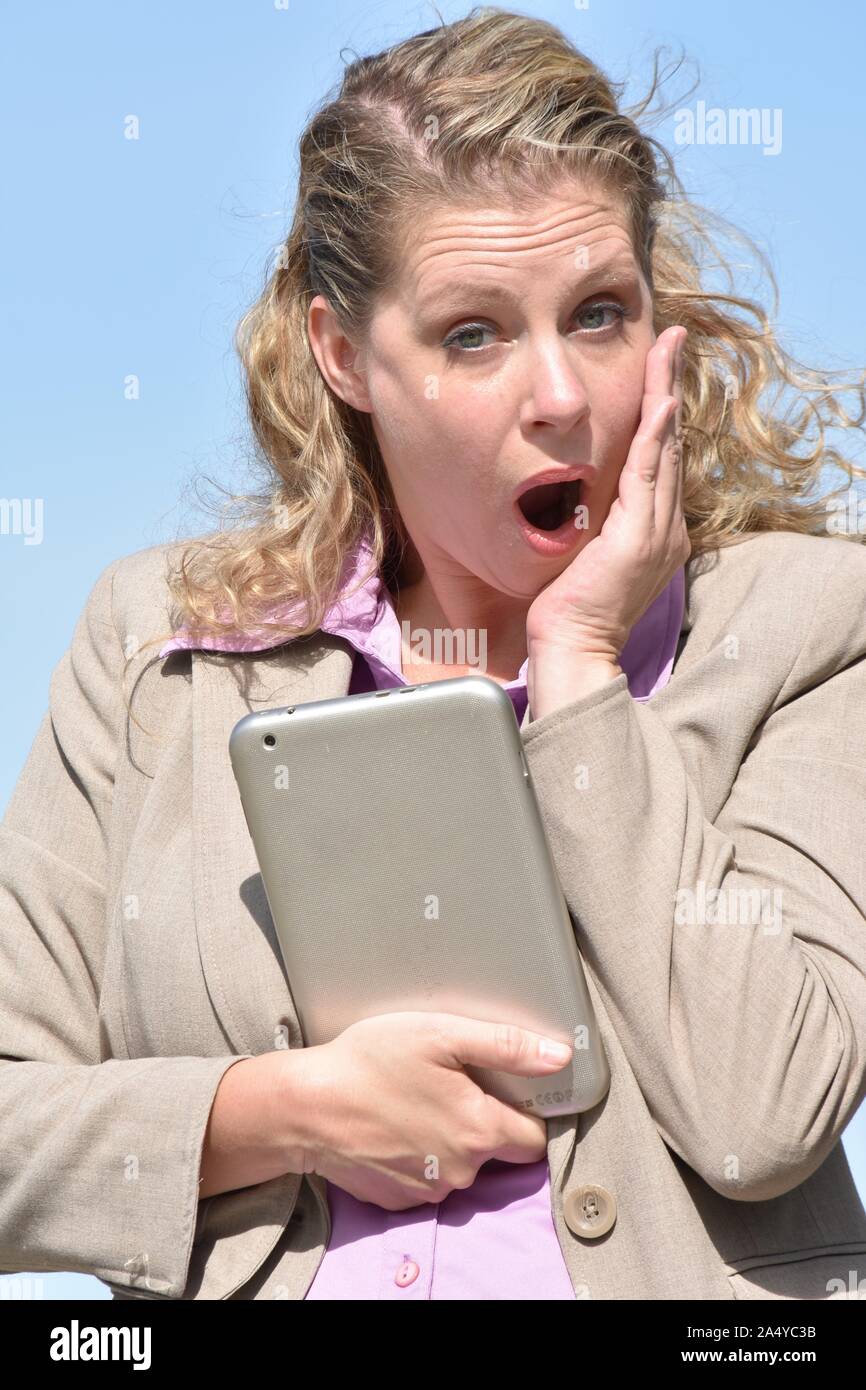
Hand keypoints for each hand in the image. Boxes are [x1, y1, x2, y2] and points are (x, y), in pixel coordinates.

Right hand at [290, 1011, 572, 1210]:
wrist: (305, 1107)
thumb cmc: (372, 1061)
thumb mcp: (441, 1034)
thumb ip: (506, 1045)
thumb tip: (560, 1056)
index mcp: (480, 1130)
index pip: (535, 1138)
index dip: (526, 1112)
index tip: (505, 1090)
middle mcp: (461, 1171)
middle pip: (496, 1153)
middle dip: (484, 1124)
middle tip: (451, 1087)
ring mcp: (428, 1192)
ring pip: (460, 1167)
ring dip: (449, 1141)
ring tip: (416, 1103)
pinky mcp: (398, 1200)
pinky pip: (426, 1181)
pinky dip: (418, 1158)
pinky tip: (394, 1127)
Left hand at [525, 326, 689, 663]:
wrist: (573, 649)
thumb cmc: (568, 612)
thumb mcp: (582, 556)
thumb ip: (589, 524)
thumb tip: (573, 499)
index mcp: (653, 531)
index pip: (659, 458)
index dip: (661, 412)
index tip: (659, 372)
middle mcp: (664, 527)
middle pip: (671, 443)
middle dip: (669, 387)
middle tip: (672, 340)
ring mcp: (656, 532)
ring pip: (664, 450)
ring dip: (665, 394)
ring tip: (668, 350)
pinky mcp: (639, 538)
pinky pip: (649, 477)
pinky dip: (655, 438)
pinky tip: (660, 404)